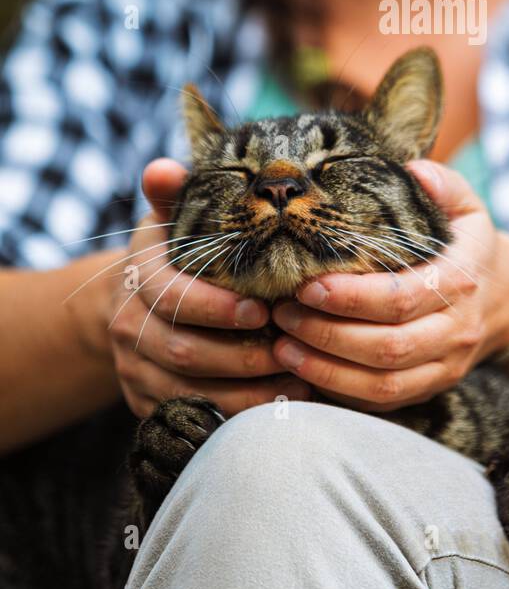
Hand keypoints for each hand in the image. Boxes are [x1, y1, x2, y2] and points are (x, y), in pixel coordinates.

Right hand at [107, 158, 311, 417]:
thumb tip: (162, 170)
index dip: (217, 307)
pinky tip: (278, 406)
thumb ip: (174, 194)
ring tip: (298, 383)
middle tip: (293, 351)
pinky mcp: (147, 404)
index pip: (173, 296)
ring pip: (189, 392)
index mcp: (139, 277)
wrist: (136, 301)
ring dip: (246, 392)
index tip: (263, 309)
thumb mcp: (172, 218)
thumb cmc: (176, 251)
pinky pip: (191, 418)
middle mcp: (129, 327)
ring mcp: (135, 370)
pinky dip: (235, 417)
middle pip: (184, 351)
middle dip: (243, 356)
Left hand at [269, 159, 508, 412]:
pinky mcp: (431, 389)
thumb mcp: (468, 207)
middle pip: (387, 347)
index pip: (401, 299)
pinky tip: (303, 373)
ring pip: (383, 384)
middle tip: (281, 315)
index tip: (306, 286)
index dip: (350, 298)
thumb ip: (444, 185)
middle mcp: (456, 330)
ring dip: (326, 370)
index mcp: (461, 280)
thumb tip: (415, 171)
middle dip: (326, 336)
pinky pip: (383, 402)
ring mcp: (445, 366)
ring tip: (281, 348)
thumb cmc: (470, 245)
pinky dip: (340, 393)